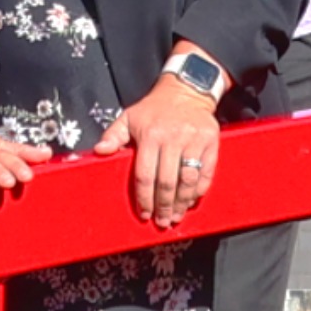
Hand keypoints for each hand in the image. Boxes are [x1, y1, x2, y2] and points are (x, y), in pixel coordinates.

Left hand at [112, 72, 221, 227]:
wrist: (187, 89)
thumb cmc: (155, 108)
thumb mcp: (129, 117)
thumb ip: (113, 135)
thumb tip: (99, 151)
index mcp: (150, 135)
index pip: (145, 174)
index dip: (144, 198)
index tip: (144, 213)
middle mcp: (173, 138)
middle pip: (167, 182)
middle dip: (163, 206)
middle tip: (161, 221)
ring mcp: (194, 141)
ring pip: (188, 180)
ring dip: (181, 203)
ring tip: (176, 216)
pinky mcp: (211, 142)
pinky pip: (206, 172)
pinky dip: (199, 190)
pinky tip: (191, 201)